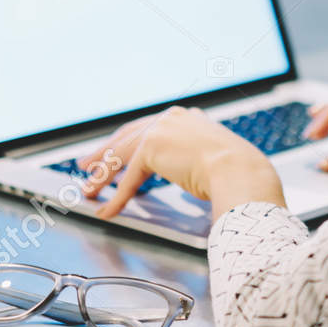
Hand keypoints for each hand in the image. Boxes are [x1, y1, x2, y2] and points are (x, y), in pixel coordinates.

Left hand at [78, 107, 284, 218]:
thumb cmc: (235, 170)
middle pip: (127, 136)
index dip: (126, 142)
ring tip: (90, 190)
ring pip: (121, 155)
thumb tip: (187, 170)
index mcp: (186, 117)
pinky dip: (117, 196)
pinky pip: (128, 176)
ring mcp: (160, 129)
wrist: (239, 169)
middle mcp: (170, 117)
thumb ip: (193, 155)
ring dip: (103, 176)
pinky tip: (108, 209)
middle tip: (88, 165)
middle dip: (104, 153)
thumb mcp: (211, 155)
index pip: (146, 129)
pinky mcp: (152, 147)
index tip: (113, 151)